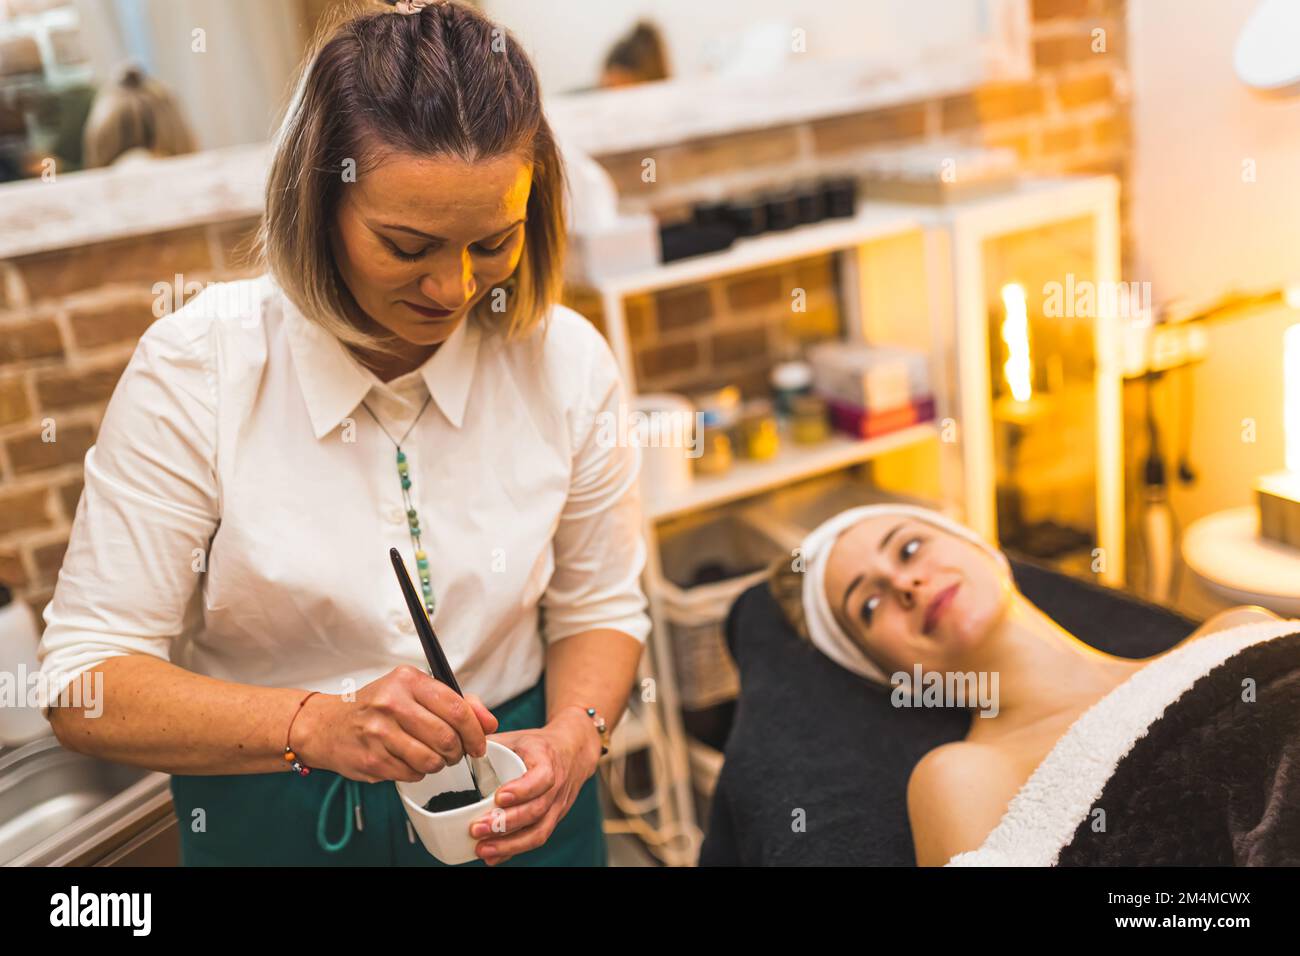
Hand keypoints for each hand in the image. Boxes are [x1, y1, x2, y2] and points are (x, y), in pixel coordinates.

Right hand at [294, 665, 498, 782]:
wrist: (326, 725)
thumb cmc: (377, 707)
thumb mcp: (414, 692)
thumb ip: (457, 703)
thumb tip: (489, 723)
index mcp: (408, 680)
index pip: (456, 707)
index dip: (475, 731)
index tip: (479, 743)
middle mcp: (392, 702)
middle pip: (447, 738)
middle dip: (457, 752)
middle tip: (453, 753)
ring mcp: (379, 732)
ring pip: (431, 761)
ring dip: (437, 765)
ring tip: (428, 756)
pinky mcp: (371, 759)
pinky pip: (411, 775)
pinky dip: (416, 773)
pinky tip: (405, 760)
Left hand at [466, 706, 601, 864]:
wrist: (573, 752)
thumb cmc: (539, 745)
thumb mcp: (518, 736)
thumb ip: (490, 742)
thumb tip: (456, 748)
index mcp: (547, 760)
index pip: (542, 778)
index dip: (522, 790)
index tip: (498, 797)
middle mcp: (556, 787)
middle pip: (537, 810)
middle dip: (506, 823)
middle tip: (477, 828)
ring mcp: (556, 807)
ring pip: (539, 832)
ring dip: (509, 844)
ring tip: (482, 848)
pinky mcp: (552, 821)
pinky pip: (536, 839)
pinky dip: (514, 851)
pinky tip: (492, 856)